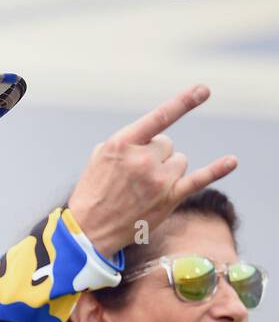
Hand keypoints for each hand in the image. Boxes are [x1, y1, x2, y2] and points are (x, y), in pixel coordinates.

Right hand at [68, 85, 236, 257]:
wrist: (89, 231)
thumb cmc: (94, 191)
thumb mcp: (101, 155)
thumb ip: (129, 140)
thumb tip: (154, 137)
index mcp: (123, 143)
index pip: (160, 117)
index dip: (184, 102)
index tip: (204, 90)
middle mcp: (143, 159)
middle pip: (167, 145)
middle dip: (154, 157)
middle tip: (134, 178)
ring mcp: (158, 180)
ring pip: (178, 162)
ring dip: (166, 172)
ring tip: (145, 190)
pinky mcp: (168, 199)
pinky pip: (199, 179)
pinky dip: (217, 170)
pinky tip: (232, 161)